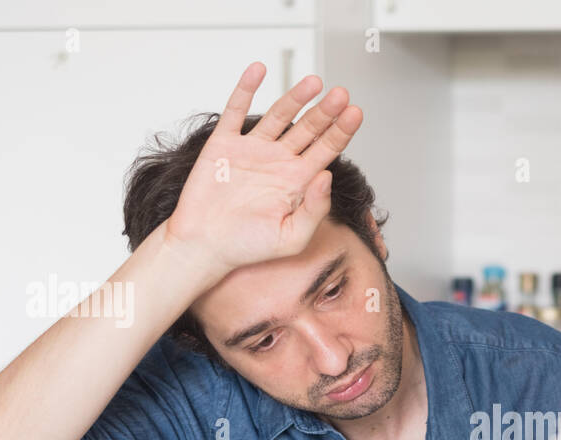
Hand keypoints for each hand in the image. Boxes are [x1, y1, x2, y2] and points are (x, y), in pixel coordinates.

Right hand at [163, 62, 363, 277]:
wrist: (205, 247)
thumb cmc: (248, 247)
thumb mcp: (292, 238)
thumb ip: (314, 209)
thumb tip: (327, 176)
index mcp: (297, 182)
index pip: (326, 150)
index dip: (341, 131)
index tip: (355, 113)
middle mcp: (278, 162)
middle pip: (308, 129)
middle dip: (325, 112)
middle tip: (341, 94)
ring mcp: (252, 150)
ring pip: (278, 115)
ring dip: (295, 98)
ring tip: (314, 82)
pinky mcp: (224, 145)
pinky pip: (235, 111)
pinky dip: (246, 89)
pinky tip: (258, 70)